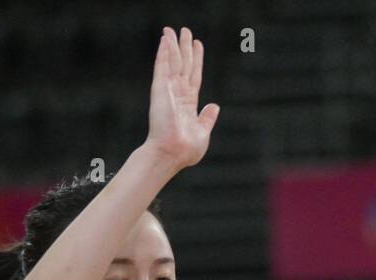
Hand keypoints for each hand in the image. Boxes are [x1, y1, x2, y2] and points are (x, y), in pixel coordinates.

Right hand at [145, 27, 219, 171]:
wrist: (172, 154)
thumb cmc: (185, 149)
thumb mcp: (202, 132)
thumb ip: (207, 118)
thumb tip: (214, 106)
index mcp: (188, 104)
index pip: (194, 76)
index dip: (197, 60)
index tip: (198, 45)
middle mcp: (178, 94)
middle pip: (183, 65)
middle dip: (184, 48)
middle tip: (185, 31)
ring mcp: (168, 91)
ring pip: (173, 62)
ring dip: (173, 45)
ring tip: (173, 29)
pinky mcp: (160, 89)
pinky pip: (162, 66)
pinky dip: (164, 52)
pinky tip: (165, 40)